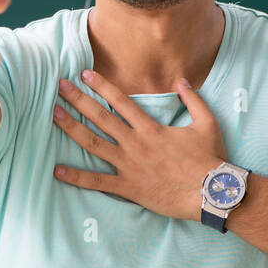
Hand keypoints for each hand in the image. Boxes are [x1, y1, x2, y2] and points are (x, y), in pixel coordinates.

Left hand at [51, 69, 227, 220]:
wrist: (213, 193)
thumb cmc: (211, 159)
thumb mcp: (207, 123)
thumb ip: (193, 99)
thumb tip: (182, 79)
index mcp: (151, 128)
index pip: (121, 101)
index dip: (101, 86)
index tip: (84, 74)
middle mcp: (136, 144)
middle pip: (100, 118)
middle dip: (78, 100)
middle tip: (59, 87)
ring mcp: (129, 166)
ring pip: (94, 144)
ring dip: (72, 128)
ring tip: (53, 115)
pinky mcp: (129, 188)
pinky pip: (98, 182)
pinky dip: (77, 177)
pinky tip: (57, 170)